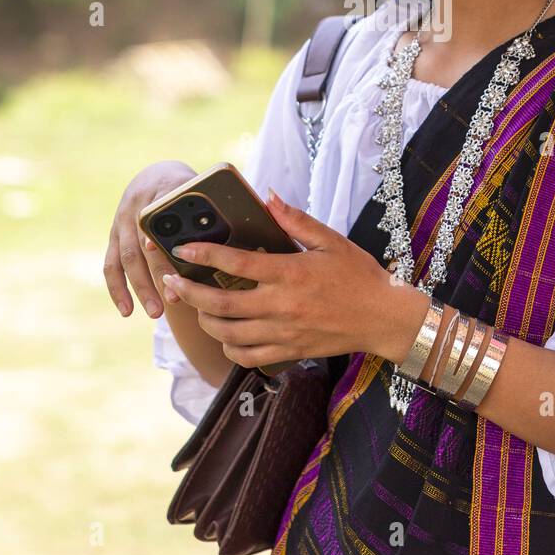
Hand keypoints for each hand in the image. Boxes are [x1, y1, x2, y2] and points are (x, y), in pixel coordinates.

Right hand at [103, 160, 196, 318]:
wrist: (153, 176)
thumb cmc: (184, 186)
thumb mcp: (197, 185)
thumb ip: (210, 205)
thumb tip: (242, 221)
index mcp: (161, 191)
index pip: (161, 214)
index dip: (163, 235)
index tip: (166, 256)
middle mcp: (136, 207)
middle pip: (144, 243)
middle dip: (159, 273)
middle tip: (174, 298)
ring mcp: (121, 223)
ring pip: (127, 258)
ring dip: (140, 287)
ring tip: (156, 312)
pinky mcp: (113, 238)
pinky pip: (111, 266)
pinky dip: (117, 289)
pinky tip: (127, 311)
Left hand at [160, 188, 422, 367]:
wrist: (384, 318)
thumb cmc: (360, 275)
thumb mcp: (331, 240)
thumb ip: (296, 220)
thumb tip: (268, 196)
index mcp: (290, 273)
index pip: (237, 264)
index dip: (205, 254)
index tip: (183, 249)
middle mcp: (282, 305)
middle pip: (221, 304)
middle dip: (189, 292)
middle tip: (170, 281)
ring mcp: (283, 333)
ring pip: (228, 333)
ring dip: (204, 320)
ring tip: (195, 304)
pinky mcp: (289, 352)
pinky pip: (247, 357)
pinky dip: (228, 347)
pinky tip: (224, 334)